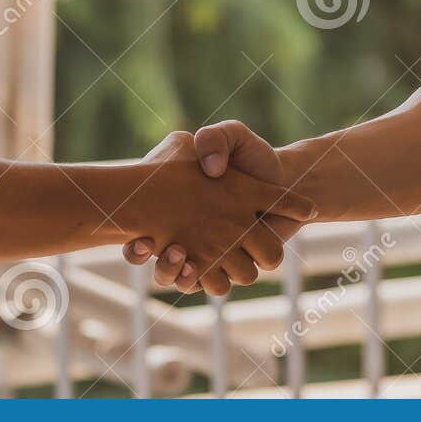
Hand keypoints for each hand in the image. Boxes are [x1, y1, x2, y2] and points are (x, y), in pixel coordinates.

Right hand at [124, 121, 310, 295]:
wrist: (286, 178)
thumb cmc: (251, 158)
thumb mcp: (231, 136)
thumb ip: (215, 139)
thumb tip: (210, 168)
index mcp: (179, 207)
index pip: (140, 231)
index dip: (133, 244)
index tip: (137, 239)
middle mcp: (190, 235)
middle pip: (158, 265)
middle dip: (156, 263)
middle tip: (155, 247)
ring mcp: (212, 253)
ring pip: (183, 279)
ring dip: (177, 271)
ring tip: (179, 252)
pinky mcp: (234, 264)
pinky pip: (216, 285)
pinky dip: (210, 279)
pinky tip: (204, 265)